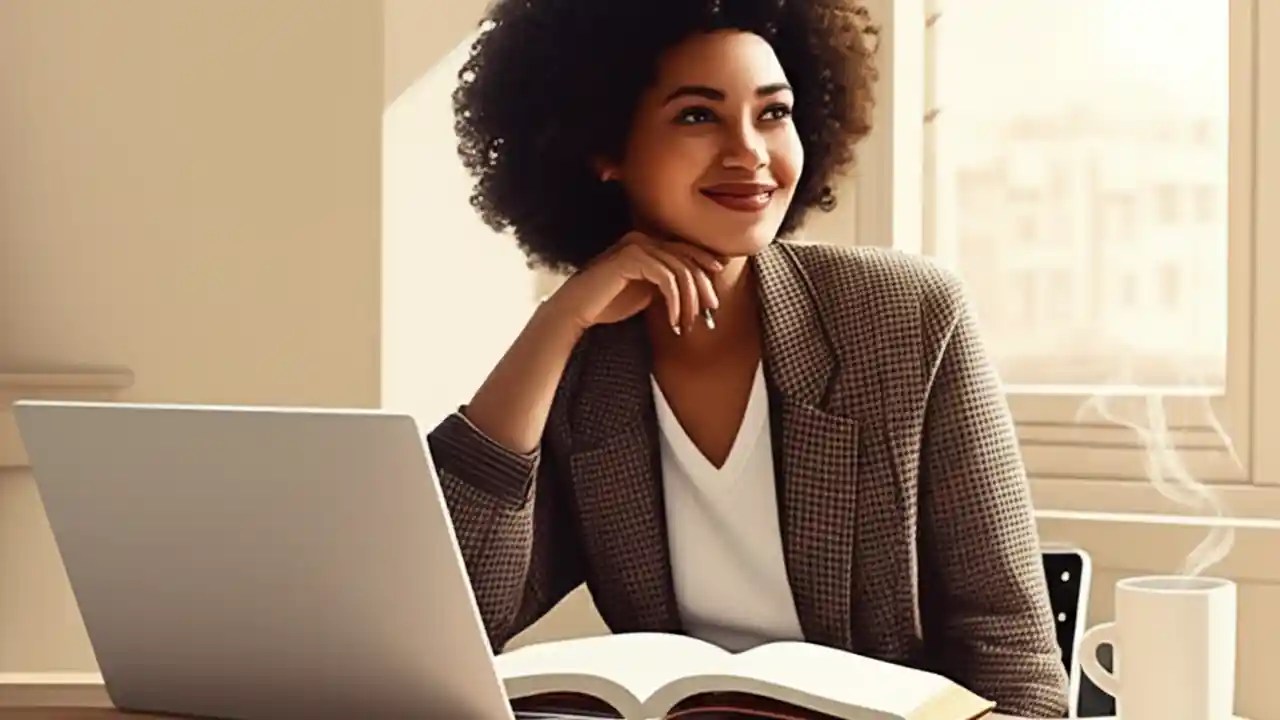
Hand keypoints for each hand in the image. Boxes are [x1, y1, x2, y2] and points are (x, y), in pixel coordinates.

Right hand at [543, 232, 724, 334]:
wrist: (577, 311)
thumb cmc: (609, 303)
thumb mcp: (647, 292)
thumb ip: (668, 284)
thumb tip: (700, 286)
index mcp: (646, 243)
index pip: (685, 250)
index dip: (705, 267)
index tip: (715, 291)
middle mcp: (642, 239)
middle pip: (687, 257)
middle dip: (702, 286)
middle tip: (709, 311)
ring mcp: (635, 245)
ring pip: (679, 269)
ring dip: (688, 300)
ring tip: (686, 322)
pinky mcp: (630, 258)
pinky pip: (666, 277)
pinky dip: (675, 301)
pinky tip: (674, 320)